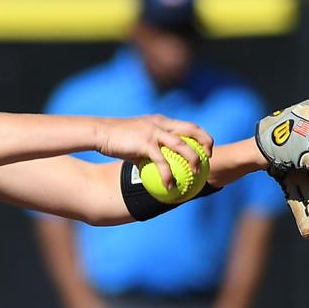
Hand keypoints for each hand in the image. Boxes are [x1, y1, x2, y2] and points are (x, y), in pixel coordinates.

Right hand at [95, 116, 212, 190]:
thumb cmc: (117, 138)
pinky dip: (168, 175)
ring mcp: (154, 133)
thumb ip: (149, 148)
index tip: (206, 148)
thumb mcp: (136, 140)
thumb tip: (155, 164)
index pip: (188, 125)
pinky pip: (162, 162)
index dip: (201, 135)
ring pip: (181, 145)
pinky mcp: (145, 144)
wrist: (101, 133)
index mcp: (161, 121)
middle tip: (208, 159)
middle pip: (191, 130)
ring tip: (196, 175)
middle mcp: (161, 124)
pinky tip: (171, 186)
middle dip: (205, 143)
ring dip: (192, 160)